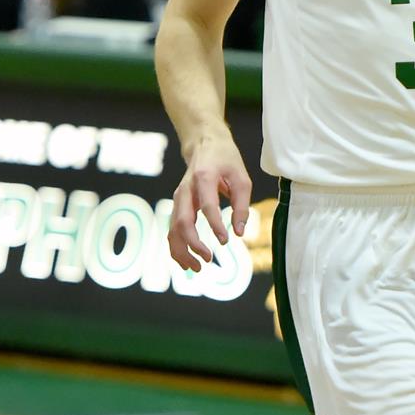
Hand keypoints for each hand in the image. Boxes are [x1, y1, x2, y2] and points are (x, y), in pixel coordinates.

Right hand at [167, 132, 251, 272]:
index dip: (215, 225)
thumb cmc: (226, 161)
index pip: (207, 206)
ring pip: (172, 229)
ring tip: (196, 268)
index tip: (225, 241)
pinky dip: (177, 247)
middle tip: (208, 260)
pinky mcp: (177, 205)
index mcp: (203, 178)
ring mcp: (178, 198)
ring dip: (181, 251)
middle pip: (182, 221)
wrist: (205, 145)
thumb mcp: (242, 178)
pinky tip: (186, 262)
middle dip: (192, 244)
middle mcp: (186, 189)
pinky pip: (172, 229)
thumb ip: (242, 206)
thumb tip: (240, 233)